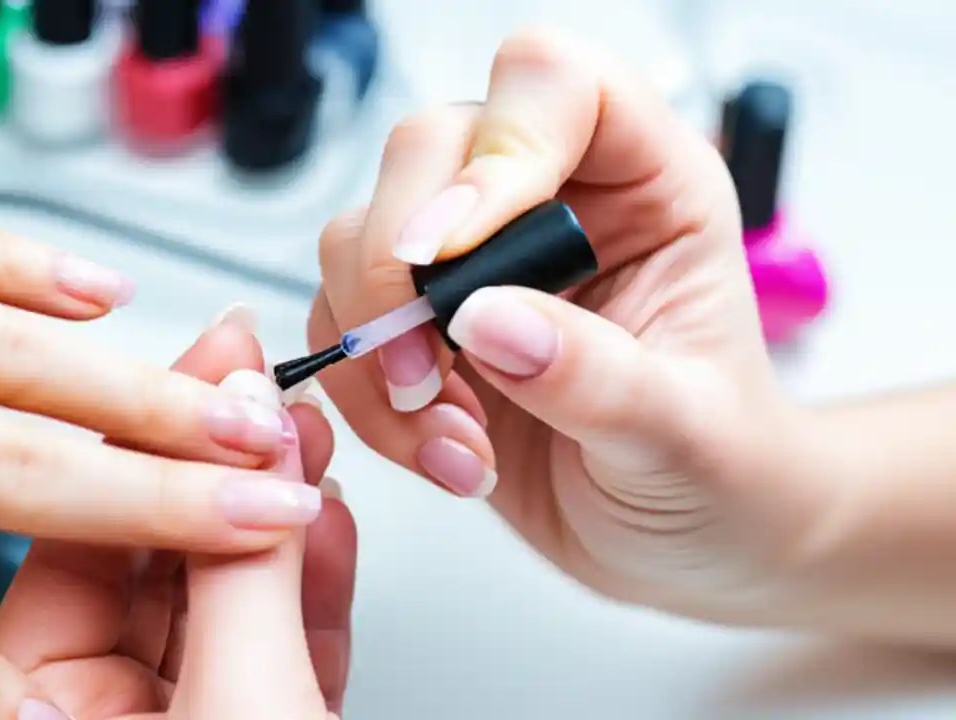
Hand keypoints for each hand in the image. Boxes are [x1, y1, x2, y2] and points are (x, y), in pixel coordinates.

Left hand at [0, 320, 354, 719]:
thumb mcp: (240, 704)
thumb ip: (243, 577)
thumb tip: (255, 447)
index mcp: (40, 715)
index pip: (74, 556)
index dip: (148, 455)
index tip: (209, 379)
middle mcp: (96, 715)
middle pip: (153, 564)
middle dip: (222, 471)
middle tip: (256, 386)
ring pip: (221, 598)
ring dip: (275, 517)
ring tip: (305, 439)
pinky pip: (272, 643)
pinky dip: (308, 586)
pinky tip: (329, 525)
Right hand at [312, 29, 818, 622]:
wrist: (689, 538)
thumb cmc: (722, 469)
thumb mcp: (686, 435)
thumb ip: (596, 375)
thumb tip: (487, 320)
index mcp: (645, 183)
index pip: (554, 84)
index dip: (498, 151)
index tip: (458, 259)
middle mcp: (549, 201)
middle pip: (425, 150)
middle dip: (396, 265)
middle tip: (421, 371)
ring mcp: (474, 261)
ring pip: (360, 235)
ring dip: (376, 346)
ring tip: (449, 436)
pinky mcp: (421, 327)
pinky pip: (343, 324)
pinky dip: (365, 396)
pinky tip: (440, 450)